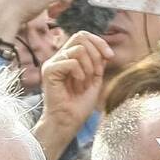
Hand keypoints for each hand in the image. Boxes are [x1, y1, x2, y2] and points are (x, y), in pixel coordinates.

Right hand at [34, 31, 112, 159]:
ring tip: (85, 84)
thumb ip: (99, 62)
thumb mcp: (95, 79)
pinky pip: (71, 61)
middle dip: (95, 53)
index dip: (99, 42)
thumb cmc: (79, 106)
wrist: (68, 123)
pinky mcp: (49, 70)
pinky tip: (78, 86)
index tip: (110, 56)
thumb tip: (104, 49)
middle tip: (97, 74)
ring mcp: (53, 63)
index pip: (83, 36)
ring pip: (78, 49)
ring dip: (88, 67)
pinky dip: (80, 73)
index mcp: (68, 57)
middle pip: (80, 37)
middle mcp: (59, 57)